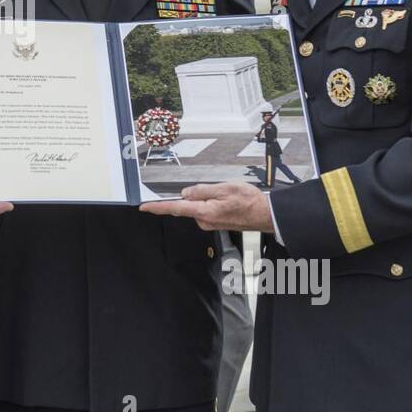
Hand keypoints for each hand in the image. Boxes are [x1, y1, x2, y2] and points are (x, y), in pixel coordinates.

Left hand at [140, 181, 273, 232]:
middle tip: (216, 189)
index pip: (175, 208)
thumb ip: (202, 190)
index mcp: (205, 211)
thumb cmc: (250, 202)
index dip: (158, 207)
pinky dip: (212, 203)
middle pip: (188, 205)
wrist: (266, 215)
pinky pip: (206, 210)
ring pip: (198, 207)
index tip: (144, 207)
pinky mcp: (216, 223)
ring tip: (227, 195)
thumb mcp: (225, 188)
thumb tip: (185, 193)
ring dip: (206, 199)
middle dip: (195, 195)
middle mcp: (205, 220)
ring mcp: (210, 223)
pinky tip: (226, 200)